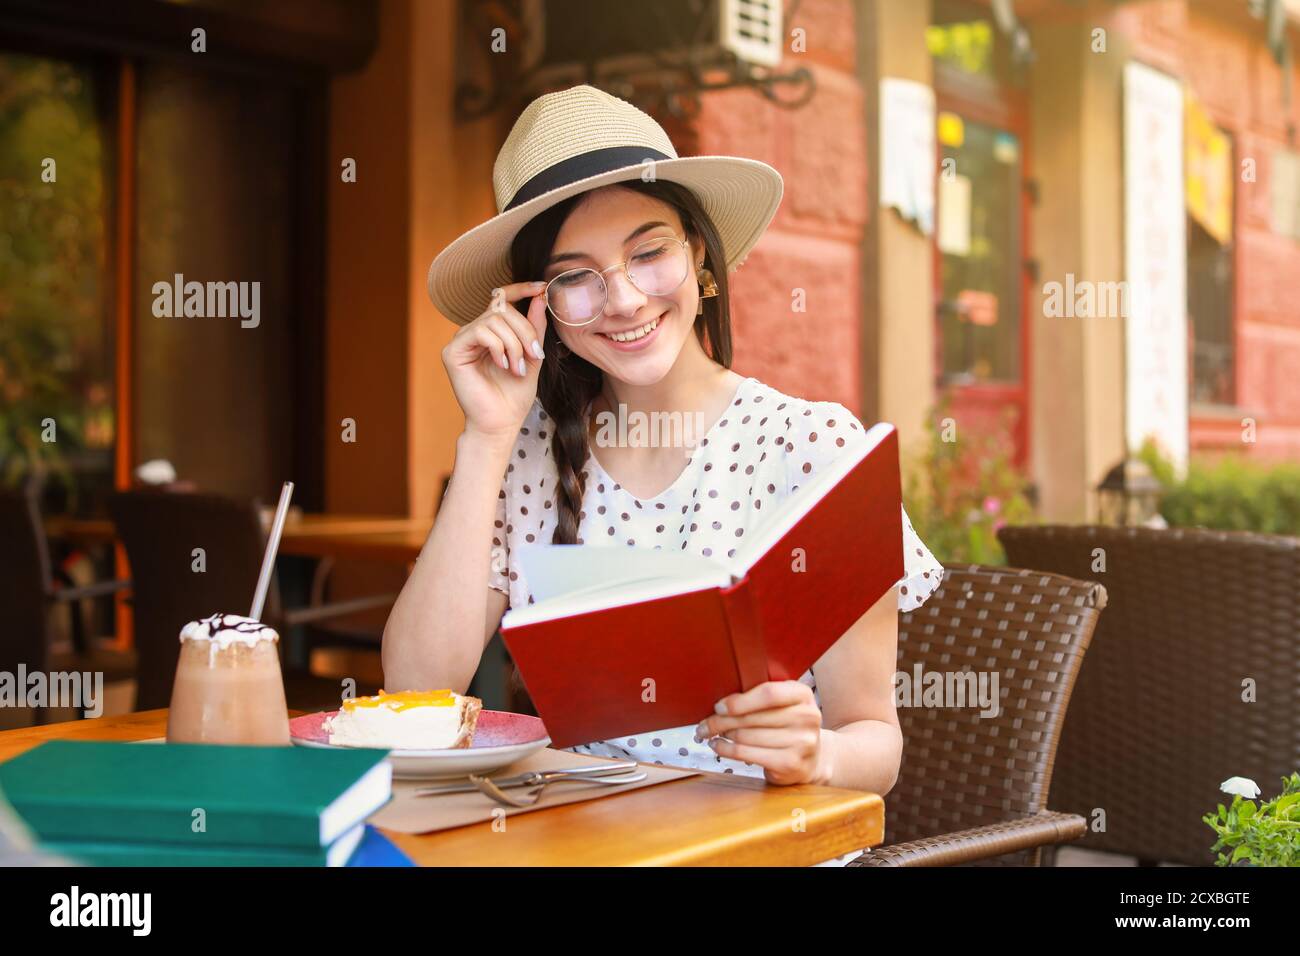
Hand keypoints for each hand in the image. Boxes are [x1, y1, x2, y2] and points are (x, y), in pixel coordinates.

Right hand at [442, 281, 548, 441]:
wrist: (501, 423)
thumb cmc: (514, 395)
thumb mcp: (533, 356)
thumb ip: (535, 328)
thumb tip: (540, 296)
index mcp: (492, 331)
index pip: (503, 299)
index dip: (521, 289)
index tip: (541, 288)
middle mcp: (475, 331)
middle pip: (503, 309)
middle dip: (525, 331)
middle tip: (534, 357)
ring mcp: (462, 340)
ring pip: (494, 319)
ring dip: (514, 344)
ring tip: (517, 368)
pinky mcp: (453, 351)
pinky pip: (480, 331)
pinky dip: (498, 347)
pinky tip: (503, 365)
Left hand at [694, 680, 827, 785]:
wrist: (812, 759)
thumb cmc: (788, 726)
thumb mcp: (783, 704)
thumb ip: (760, 696)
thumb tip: (721, 701)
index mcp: (803, 694)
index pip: (769, 693)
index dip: (740, 701)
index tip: (719, 706)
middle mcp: (807, 717)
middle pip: (752, 717)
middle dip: (722, 720)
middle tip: (706, 722)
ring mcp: (801, 743)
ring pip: (746, 736)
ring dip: (722, 735)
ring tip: (711, 733)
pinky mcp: (790, 764)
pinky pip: (747, 754)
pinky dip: (726, 750)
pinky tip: (718, 746)